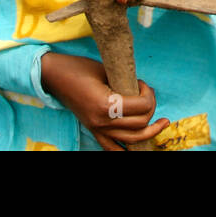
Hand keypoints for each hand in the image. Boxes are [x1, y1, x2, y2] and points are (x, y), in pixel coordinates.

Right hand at [40, 52, 167, 150]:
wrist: (54, 76)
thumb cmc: (79, 68)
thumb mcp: (106, 70)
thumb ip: (125, 82)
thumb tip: (142, 90)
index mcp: (106, 104)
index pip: (142, 107)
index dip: (149, 95)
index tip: (143, 84)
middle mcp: (102, 121)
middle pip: (140, 124)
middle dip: (151, 108)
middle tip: (148, 95)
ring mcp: (96, 128)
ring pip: (131, 140)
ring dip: (149, 131)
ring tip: (161, 123)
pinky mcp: (93, 130)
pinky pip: (112, 148)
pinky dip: (127, 148)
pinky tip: (140, 143)